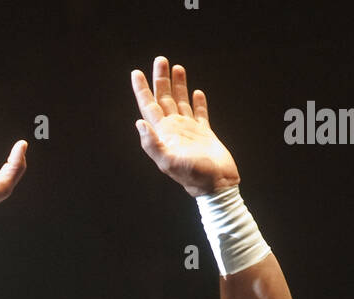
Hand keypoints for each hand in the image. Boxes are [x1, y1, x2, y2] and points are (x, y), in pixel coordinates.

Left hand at [131, 56, 239, 196]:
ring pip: (181, 102)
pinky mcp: (204, 133)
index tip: (136, 73)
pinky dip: (198, 102)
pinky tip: (196, 92)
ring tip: (176, 67)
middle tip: (160, 60)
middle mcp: (174, 129)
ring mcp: (189, 131)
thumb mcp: (169, 162)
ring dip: (178, 85)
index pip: (149, 107)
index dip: (142, 90)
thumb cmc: (194, 176)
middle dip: (160, 80)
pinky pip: (200, 113)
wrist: (216, 185)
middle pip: (164, 99)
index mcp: (164, 133)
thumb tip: (139, 123)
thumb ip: (153, 144)